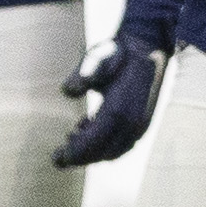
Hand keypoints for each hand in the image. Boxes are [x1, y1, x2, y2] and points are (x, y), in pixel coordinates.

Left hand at [54, 36, 169, 166]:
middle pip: (102, 153)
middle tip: (59, 158)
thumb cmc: (117, 53)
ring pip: (113, 152)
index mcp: (119, 109)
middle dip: (80, 158)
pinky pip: (123, 146)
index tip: (57, 157)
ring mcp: (140, 125)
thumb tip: (68, 92)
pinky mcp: (143, 124)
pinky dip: (105, 148)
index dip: (75, 153)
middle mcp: (133, 122)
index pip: (93, 142)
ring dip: (92, 154)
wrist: (148, 48)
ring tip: (72, 137)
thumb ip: (83, 74)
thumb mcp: (97, 56)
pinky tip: (89, 131)